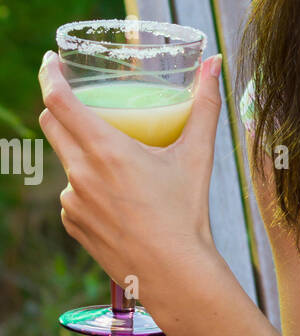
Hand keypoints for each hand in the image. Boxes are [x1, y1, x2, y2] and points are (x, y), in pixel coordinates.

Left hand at [37, 50, 222, 295]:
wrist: (175, 274)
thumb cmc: (187, 215)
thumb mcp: (196, 156)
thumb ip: (204, 105)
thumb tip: (214, 62)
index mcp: (105, 149)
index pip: (57, 99)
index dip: (49, 74)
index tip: (51, 61)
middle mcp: (79, 173)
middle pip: (51, 124)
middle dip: (59, 106)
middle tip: (80, 100)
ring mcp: (71, 201)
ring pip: (67, 162)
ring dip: (81, 153)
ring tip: (118, 166)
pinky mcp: (72, 224)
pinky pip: (72, 195)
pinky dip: (87, 188)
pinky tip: (117, 201)